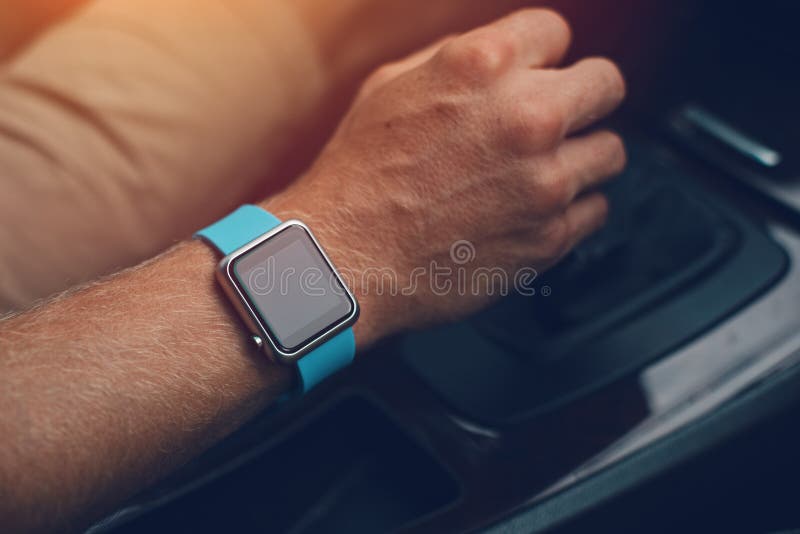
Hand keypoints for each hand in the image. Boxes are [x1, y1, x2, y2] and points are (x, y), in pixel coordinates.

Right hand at [264, 8, 626, 348]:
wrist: (345, 258)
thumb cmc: (358, 177)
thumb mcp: (389, 87)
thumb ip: (457, 60)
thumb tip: (502, 58)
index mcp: (484, 66)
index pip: (556, 33)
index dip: (541, 56)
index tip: (536, 76)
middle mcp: (526, 117)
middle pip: (606, 84)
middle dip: (583, 98)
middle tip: (558, 121)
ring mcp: (544, 180)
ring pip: (610, 151)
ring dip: (579, 158)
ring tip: (538, 174)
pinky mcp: (550, 236)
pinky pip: (595, 209)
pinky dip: (571, 210)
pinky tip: (531, 212)